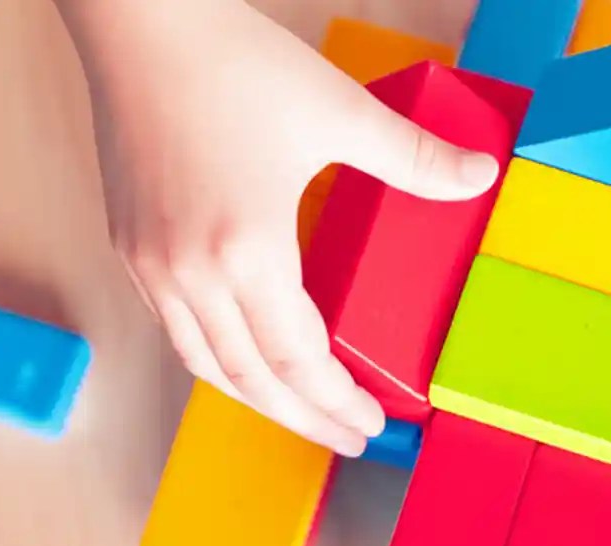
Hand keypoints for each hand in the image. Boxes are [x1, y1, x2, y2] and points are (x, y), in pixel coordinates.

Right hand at [56, 0, 498, 454]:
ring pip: (204, 363)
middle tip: (344, 439)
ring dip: (256, 398)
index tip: (369, 424)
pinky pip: (174, 330)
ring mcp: (150, 264)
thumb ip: (415, 158)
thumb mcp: (341, 112)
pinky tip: (241, 355)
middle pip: (251, 380)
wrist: (141, 22)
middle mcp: (190, 273)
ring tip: (298, 412)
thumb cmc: (233, 64)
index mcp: (247, 251)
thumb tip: (482, 173)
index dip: (336, 401)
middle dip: (303, 419)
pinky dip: (215, 359)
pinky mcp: (128, 246)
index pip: (299, 360)